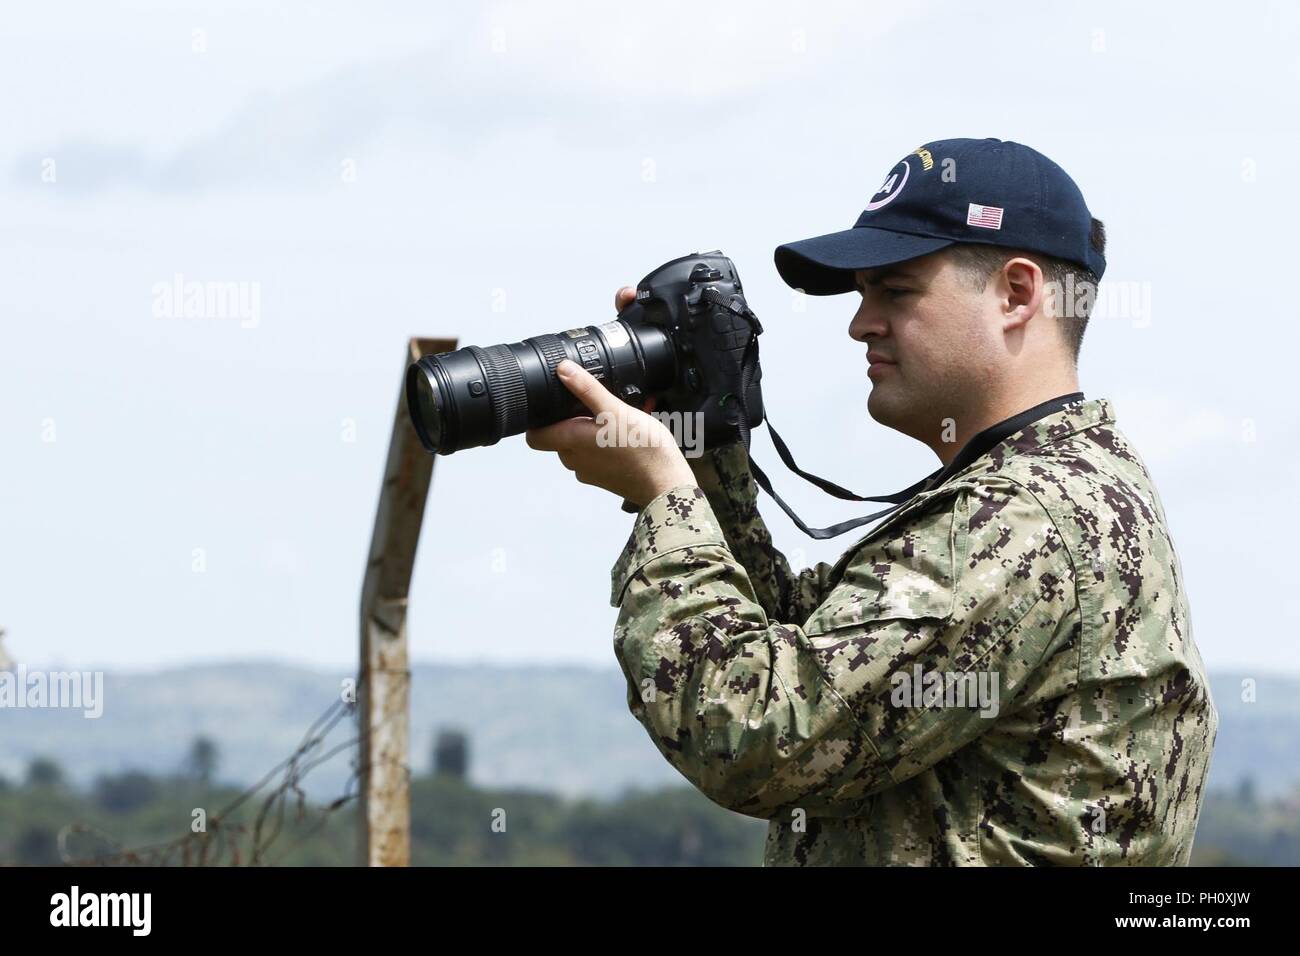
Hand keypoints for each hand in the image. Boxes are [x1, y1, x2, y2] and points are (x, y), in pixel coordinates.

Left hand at [525, 354, 695, 507]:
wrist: (667, 483)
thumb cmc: (643, 449)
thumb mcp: (615, 410)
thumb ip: (587, 389)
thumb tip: (563, 370)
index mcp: (570, 443)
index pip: (534, 437)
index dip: (537, 420)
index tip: (551, 406)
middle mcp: (574, 460)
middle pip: (559, 437)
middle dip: (572, 420)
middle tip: (595, 406)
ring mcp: (590, 472)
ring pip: (580, 445)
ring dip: (593, 430)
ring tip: (617, 417)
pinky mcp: (605, 478)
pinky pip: (598, 456)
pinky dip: (606, 443)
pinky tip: (627, 433)